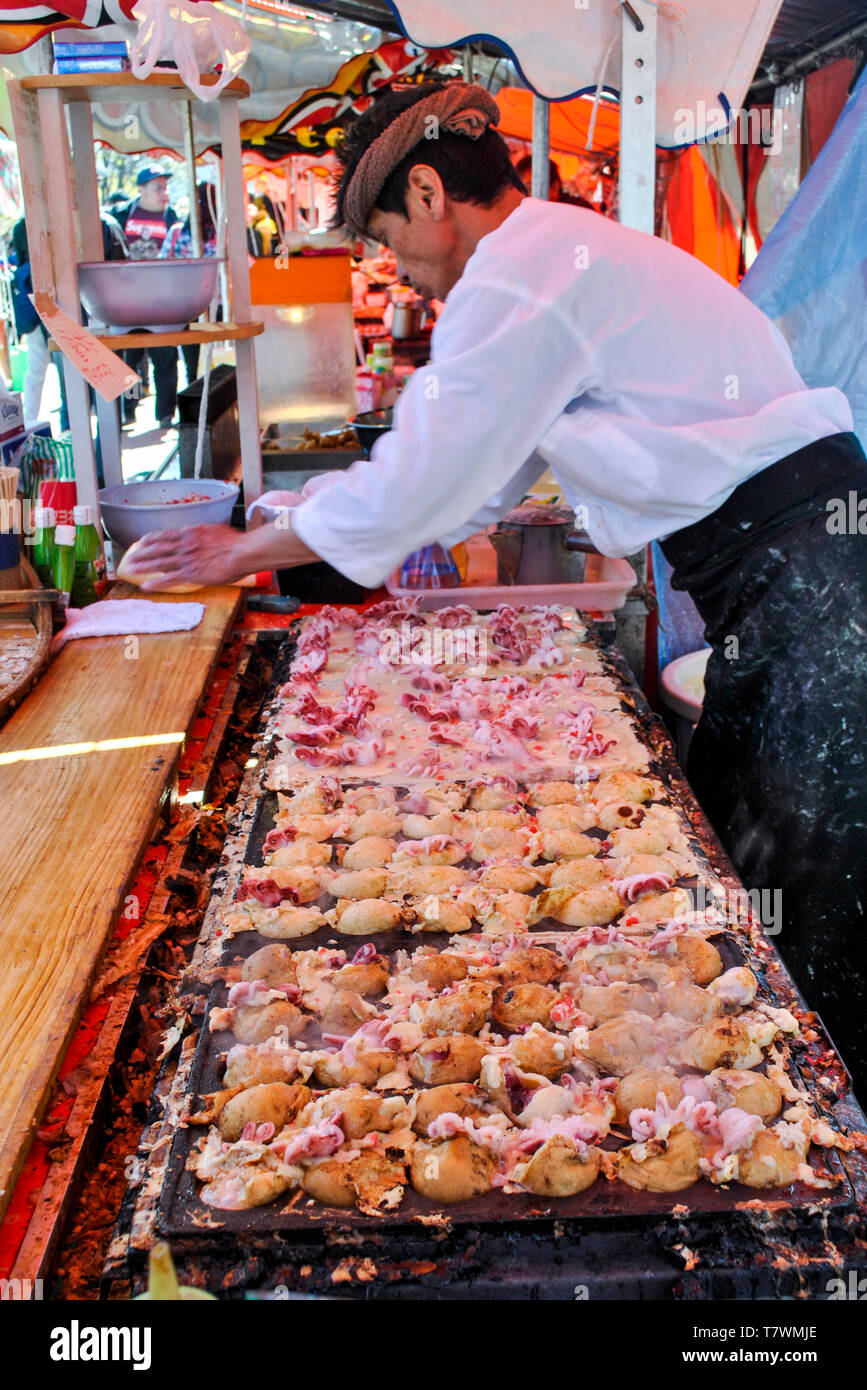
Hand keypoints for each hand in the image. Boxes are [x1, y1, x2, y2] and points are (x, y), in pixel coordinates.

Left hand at [124, 524, 251, 590]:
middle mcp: (185, 545)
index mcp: (191, 533)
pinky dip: (156, 583)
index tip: (143, 539)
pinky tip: (146, 586)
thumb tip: (200, 531)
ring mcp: (186, 559)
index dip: (153, 538)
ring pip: (159, 563)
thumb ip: (204, 532)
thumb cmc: (236, 543)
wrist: (242, 551)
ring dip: (144, 566)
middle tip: (131, 556)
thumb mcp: (216, 531)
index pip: (166, 535)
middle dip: (143, 552)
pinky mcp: (190, 573)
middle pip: (158, 548)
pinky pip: (169, 579)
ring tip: (131, 570)